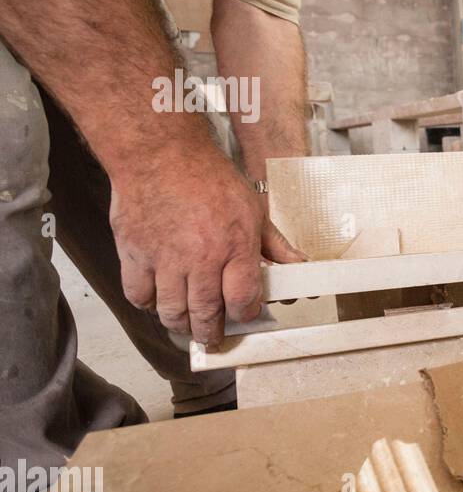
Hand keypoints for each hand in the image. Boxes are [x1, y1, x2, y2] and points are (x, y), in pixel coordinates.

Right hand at [110, 153, 306, 346]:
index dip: (245, 315)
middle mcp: (200, 257)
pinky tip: (159, 299)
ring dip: (182, 324)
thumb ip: (274, 244)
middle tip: (213, 338)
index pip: (243, 300)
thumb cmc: (207, 177)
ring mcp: (165, 257)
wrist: (160, 154)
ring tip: (188, 325)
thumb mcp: (253, 208)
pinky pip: (139, 295)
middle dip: (212, 333)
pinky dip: (149, 304)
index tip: (243, 315)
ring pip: (172, 311)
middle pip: (206, 314)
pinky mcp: (135, 253)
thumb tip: (297, 266)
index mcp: (234, 245)